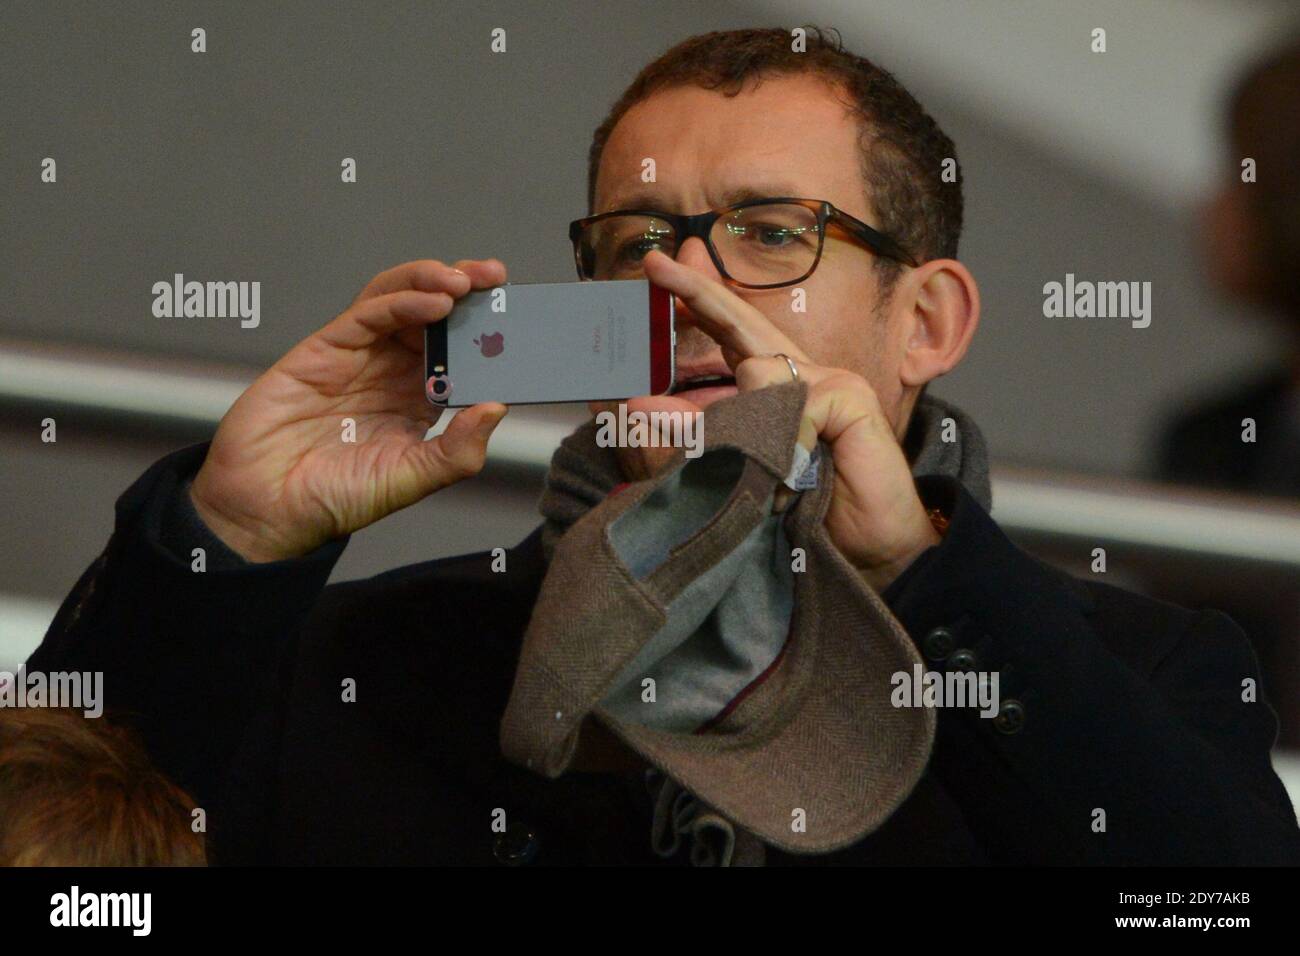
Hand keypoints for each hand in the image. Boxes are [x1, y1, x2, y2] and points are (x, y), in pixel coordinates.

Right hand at [189, 259, 508, 562]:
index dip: (486, 331)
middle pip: (435, 315)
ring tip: (466, 281)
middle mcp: (392, 372)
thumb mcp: (412, 479)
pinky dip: (402, 300)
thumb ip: (457, 450)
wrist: (266, 508)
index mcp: (419, 401)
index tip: (518, 317)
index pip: (461, 352)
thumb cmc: (335, 498)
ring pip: (401, 300)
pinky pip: (368, 314)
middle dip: (468, 291)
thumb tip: (496, 408)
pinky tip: (432, 302)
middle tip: (497, 279)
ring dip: (434, 282)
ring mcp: (360, 356)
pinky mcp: (326, 348)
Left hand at [640, 250, 939, 591]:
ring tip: (765, 475)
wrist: (873, 555)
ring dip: (742, 430)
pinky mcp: (849, 398)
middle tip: (654, 263)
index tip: (655, 267)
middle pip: (744, 325)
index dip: (696, 299)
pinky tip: (796, 471)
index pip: (732, 334)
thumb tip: (637, 406)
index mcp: (778, 388)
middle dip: (697, 292)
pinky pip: (789, 404)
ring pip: (755, 376)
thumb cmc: (809, 514)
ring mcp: (830, 383)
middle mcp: (804, 375)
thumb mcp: (740, 473)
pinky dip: (782, 441)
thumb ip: (696, 436)